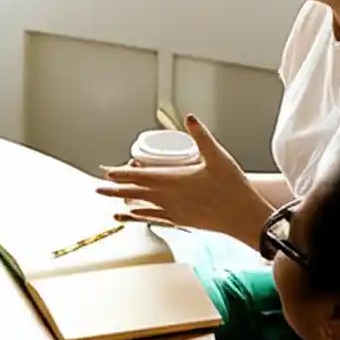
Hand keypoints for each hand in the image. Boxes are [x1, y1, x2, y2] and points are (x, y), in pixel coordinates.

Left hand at [95, 115, 274, 245]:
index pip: (139, 175)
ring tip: (107, 202)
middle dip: (114, 188)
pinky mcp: (178, 221)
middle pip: (133, 192)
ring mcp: (171, 211)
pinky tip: (129, 218)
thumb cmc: (232, 186)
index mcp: (173, 180)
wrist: (242, 216)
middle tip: (97, 187)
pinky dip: (137, 217)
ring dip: (122, 202)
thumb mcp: (217, 156)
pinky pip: (151, 219)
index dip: (121, 173)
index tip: (106, 171)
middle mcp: (167, 197)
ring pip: (139, 206)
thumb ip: (201, 136)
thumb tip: (189, 118)